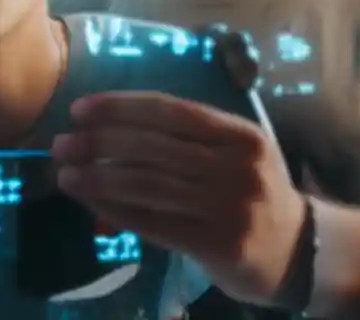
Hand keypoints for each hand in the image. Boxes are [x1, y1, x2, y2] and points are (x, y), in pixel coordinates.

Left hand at [51, 91, 305, 305]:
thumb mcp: (235, 155)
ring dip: (98, 178)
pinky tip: (91, 204)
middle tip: (62, 144)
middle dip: (99, 143)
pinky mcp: (217, 243)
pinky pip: (153, 221)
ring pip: (148, 184)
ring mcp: (230, 206)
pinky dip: (116, 210)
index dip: (120, 107)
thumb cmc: (252, 194)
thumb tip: (109, 130)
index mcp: (242, 134)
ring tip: (66, 174)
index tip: (79, 109)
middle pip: (154, 147)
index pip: (171, 111)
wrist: (298, 252)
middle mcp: (238, 167)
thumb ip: (185, 141)